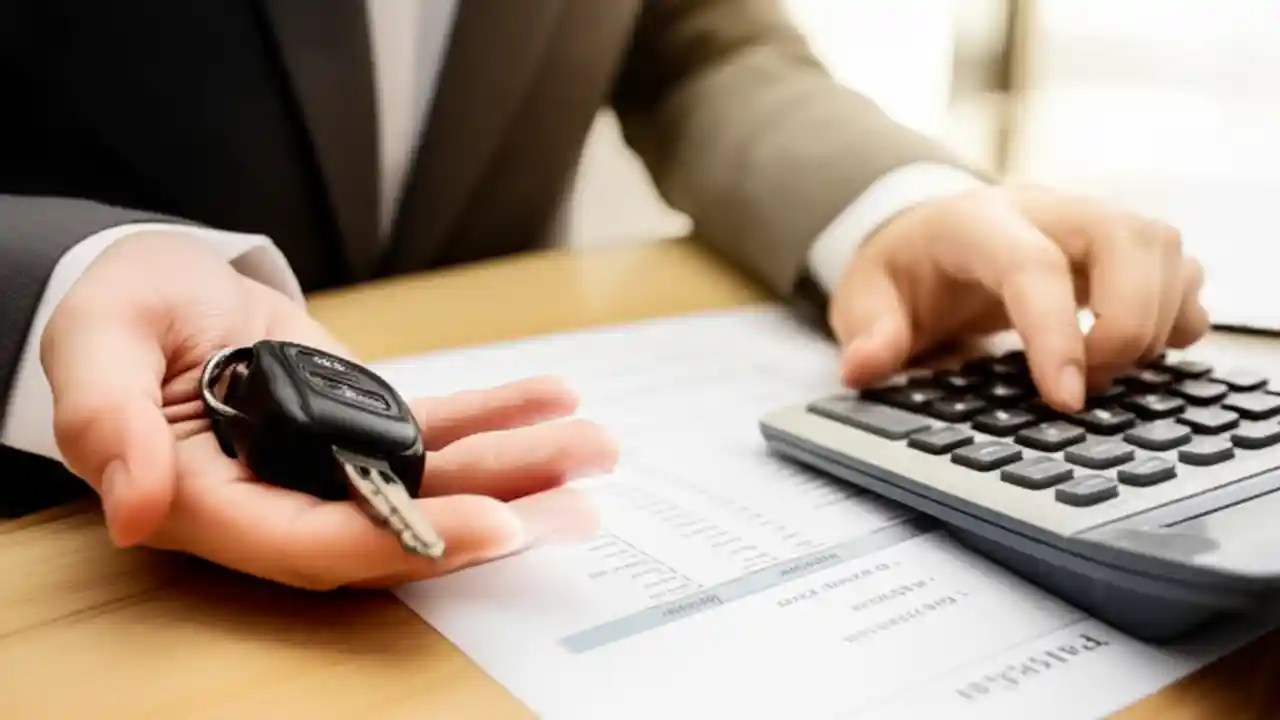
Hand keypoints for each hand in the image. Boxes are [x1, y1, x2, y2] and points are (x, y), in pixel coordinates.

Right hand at [41, 231, 617, 588]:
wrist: (161, 291)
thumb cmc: (120, 311)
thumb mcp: (95, 342)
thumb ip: (105, 418)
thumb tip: (132, 504)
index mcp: (212, 502)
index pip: (316, 542)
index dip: (405, 541)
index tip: (493, 522)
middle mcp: (282, 502)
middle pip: (398, 527)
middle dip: (495, 515)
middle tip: (580, 500)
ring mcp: (330, 469)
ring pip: (433, 482)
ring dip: (517, 468)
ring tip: (593, 446)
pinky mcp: (361, 431)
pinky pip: (437, 430)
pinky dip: (496, 417)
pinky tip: (554, 398)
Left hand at [829, 182, 1209, 410]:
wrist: (925, 237)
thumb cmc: (901, 274)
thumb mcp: (863, 301)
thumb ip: (867, 333)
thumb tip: (861, 368)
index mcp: (973, 222)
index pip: (1032, 265)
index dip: (1056, 333)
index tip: (1065, 400)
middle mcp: (1042, 208)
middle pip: (1122, 237)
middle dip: (1127, 321)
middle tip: (1093, 383)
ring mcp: (1087, 219)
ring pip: (1160, 245)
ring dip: (1156, 319)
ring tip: (1113, 372)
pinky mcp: (1118, 243)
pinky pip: (1177, 264)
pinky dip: (1178, 310)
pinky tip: (1147, 352)